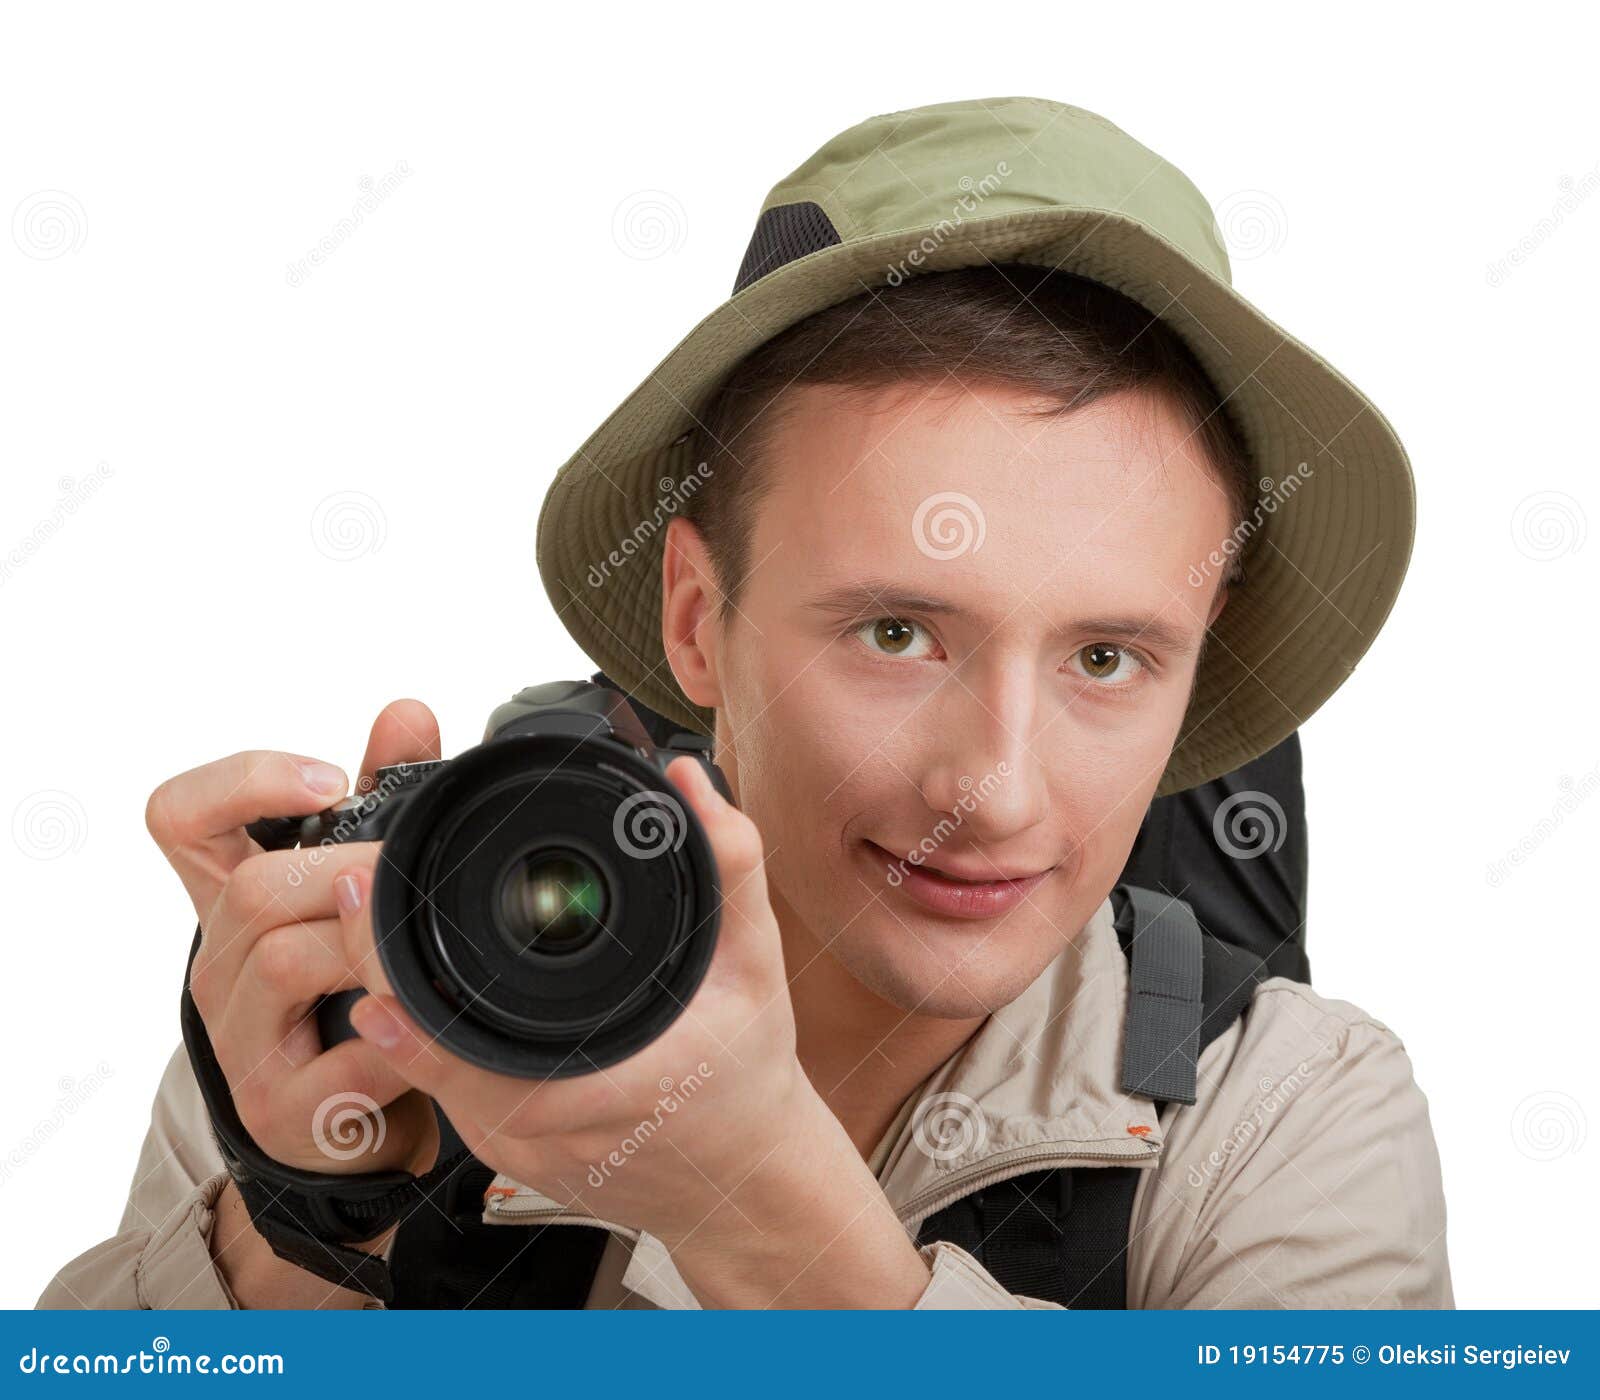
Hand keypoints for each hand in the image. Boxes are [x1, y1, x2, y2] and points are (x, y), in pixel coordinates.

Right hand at [147, 700, 442, 1180]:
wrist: (355, 1120)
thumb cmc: (353, 987)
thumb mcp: (361, 888)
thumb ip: (384, 800)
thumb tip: (406, 715)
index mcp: (234, 895)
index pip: (180, 816)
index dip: (244, 783)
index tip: (328, 779)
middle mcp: (222, 961)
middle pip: (253, 889)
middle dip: (350, 874)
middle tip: (417, 880)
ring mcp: (241, 1038)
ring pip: (288, 961)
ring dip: (373, 949)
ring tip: (424, 954)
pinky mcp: (277, 1107)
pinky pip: (336, 1059)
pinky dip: (394, 1042)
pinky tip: (424, 1035)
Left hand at [334, 754, 934, 1306]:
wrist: (742, 1171)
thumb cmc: (747, 1067)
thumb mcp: (755, 960)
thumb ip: (728, 866)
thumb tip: (687, 781)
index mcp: (619, 1086)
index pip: (497, 1071)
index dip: (424, 1032)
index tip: (375, 966)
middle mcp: (557, 1131)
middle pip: (439, 1067)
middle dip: (384, 980)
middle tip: (353, 898)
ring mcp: (525, 1150)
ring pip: (430, 1083)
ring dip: (393, 1006)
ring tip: (363, 925)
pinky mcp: (509, 1151)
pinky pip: (446, 1093)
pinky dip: (419, 1037)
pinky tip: (403, 982)